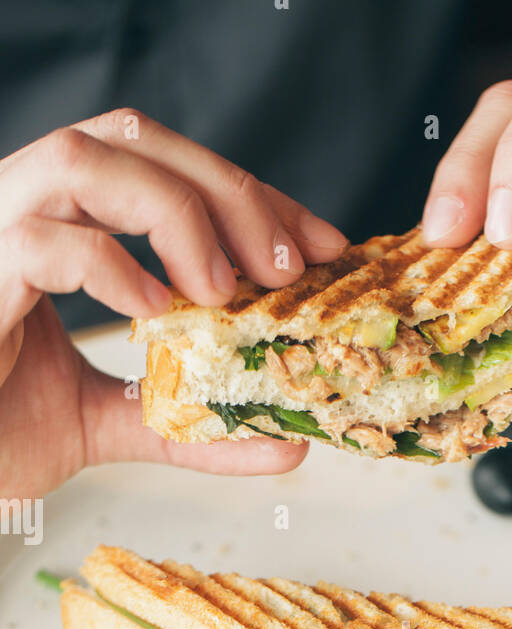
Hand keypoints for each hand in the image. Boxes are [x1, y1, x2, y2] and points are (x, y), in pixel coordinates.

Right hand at [0, 109, 348, 498]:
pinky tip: (153, 311)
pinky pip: (38, 239)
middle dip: (225, 190)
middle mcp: (26, 206)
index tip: (320, 248)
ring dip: (172, 212)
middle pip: (131, 137)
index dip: (247, 195)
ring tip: (222, 288)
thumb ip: (193, 426)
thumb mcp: (115, 423)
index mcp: (64, 220)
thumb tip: (288, 446)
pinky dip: (107, 265)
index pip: (165, 168)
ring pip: (81, 159)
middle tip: (288, 266)